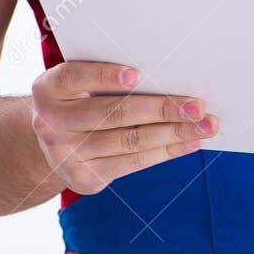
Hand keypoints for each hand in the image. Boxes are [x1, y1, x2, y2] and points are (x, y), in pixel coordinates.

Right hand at [30, 62, 217, 194]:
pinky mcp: (84, 178)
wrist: (53, 141)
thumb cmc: (81, 98)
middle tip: (198, 106)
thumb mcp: (81, 82)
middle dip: (161, 109)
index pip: (74, 77)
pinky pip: (133, 163)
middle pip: (112, 114)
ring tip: (205, 126)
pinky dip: (166, 151)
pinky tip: (189, 143)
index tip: (136, 74)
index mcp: (47, 89)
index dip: (103, 76)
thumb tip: (169, 74)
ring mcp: (65, 155)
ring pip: (129, 141)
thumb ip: (107, 75)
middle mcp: (50, 123)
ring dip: (174, 133)